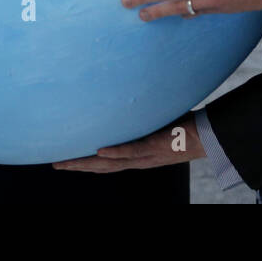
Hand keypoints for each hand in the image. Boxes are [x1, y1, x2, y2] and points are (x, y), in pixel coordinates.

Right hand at [54, 116, 203, 171]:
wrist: (206, 137)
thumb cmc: (182, 127)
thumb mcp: (155, 121)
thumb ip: (139, 114)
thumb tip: (124, 94)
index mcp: (135, 155)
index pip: (104, 160)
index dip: (83, 161)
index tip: (64, 158)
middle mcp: (137, 159)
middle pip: (100, 166)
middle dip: (76, 166)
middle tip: (54, 163)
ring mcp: (144, 154)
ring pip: (111, 163)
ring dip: (87, 164)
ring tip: (66, 162)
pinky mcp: (154, 146)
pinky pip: (132, 150)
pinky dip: (115, 152)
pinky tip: (99, 151)